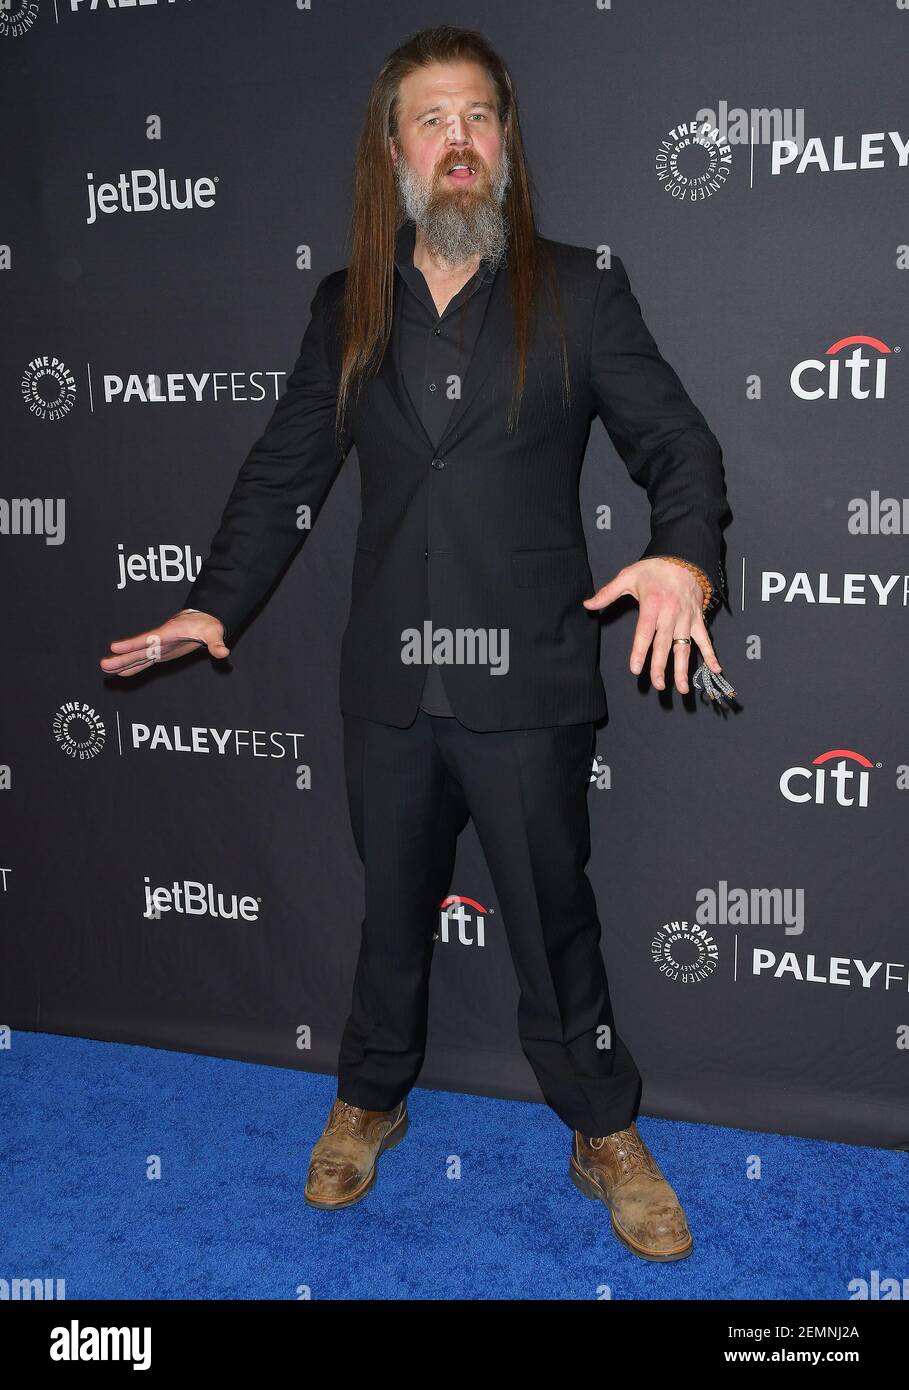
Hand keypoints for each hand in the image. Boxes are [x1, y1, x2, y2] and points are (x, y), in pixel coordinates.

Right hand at [99, 609, 228, 678]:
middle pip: (137, 651)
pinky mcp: (161, 653)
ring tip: (105, 669)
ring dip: (122, 663)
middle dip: (121, 658)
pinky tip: (122, 672)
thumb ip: (216, 643)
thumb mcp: (214, 632)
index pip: (147, 640)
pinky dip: (134, 667)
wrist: (204, 619)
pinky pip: (144, 661)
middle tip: (103, 665)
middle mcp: (159, 641)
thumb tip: (223, 652)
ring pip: (137, 657)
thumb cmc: (208, 624)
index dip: (131, 644)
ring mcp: (158, 647)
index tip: (114, 647)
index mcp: (168, 633)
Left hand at [582, 557, 721, 693]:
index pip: (644, 632)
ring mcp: (686, 618)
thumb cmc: (654, 568)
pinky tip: (716, 669)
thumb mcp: (628, 576)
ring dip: (683, 668)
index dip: (639, 651)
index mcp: (653, 604)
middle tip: (657, 685)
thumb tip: (588, 604)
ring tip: (681, 688)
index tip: (635, 669)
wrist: (684, 557)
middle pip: (664, 644)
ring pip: (684, 647)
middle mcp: (671, 614)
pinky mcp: (697, 619)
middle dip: (661, 666)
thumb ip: (607, 593)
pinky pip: (705, 639)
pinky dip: (711, 654)